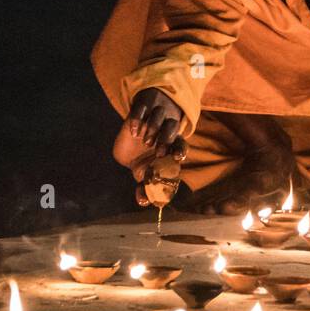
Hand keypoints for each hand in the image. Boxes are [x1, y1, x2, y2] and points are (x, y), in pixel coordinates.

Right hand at [112, 88, 186, 205]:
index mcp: (170, 145)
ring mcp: (151, 117)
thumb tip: (144, 201)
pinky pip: (141, 110)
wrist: (129, 137)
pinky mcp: (139, 109)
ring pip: (159, 116)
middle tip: (158, 152)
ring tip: (144, 141)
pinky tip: (133, 131)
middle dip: (166, 140)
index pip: (180, 145)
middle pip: (172, 129)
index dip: (180, 150)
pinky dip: (138, 119)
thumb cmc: (140, 159)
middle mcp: (164, 129)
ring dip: (154, 128)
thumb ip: (144, 186)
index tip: (177, 158)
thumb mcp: (141, 173)